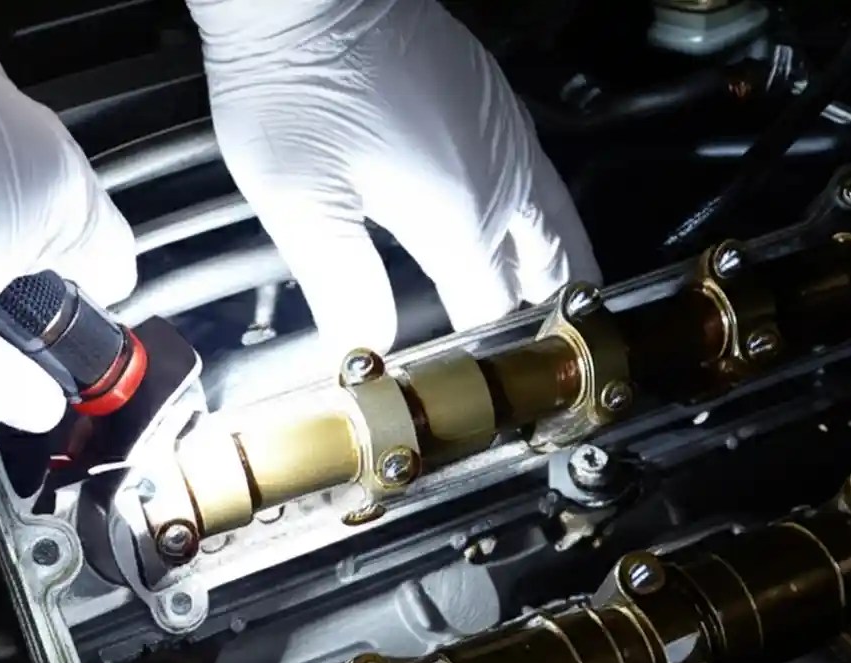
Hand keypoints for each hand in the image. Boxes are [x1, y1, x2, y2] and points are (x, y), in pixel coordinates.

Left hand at [188, 0, 601, 358]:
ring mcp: (502, 133)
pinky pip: (535, 178)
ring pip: (556, 219)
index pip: (495, 313)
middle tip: (546, 362)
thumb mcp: (302, 198)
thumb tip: (364, 351)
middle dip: (551, 318)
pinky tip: (512, 231)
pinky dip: (536, 221)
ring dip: (555, 269)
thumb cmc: (294, 78)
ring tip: (549, 309)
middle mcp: (499, 174)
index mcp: (460, 212)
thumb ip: (343, 283)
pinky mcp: (489, 102)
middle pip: (554, 266)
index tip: (481, 396)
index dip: (490, 363)